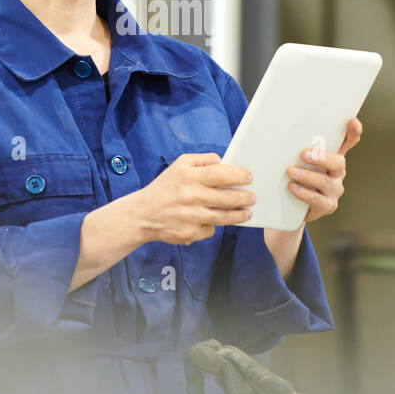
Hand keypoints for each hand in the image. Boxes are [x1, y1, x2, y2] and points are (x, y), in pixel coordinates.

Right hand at [117, 152, 254, 245]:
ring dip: (240, 215)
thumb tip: (224, 162)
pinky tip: (213, 221)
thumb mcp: (179, 165)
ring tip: (247, 212)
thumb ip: (203, 160)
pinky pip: (210, 229)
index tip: (249, 178)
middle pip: (227, 197)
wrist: (142, 215)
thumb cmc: (165, 188)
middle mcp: (190, 196)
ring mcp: (190, 217)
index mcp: (188, 176)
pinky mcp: (190, 233)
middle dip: (245, 198)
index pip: (221, 173)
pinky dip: (213, 225)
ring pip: (224, 217)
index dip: (239, 175)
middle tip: (252, 197)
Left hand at [286, 117, 362, 224]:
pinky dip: (304, 193)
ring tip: (290, 172)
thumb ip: (297, 146)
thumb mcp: (298, 159)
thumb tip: (280, 128)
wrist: (292, 206)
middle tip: (303, 154)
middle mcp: (337, 172)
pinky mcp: (327, 206)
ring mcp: (334, 190)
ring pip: (327, 182)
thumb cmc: (296, 175)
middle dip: (322, 158)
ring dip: (307, 176)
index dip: (353, 132)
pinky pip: (318, 200)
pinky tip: (292, 187)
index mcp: (333, 156)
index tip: (352, 121)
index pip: (348, 142)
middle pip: (338, 162)